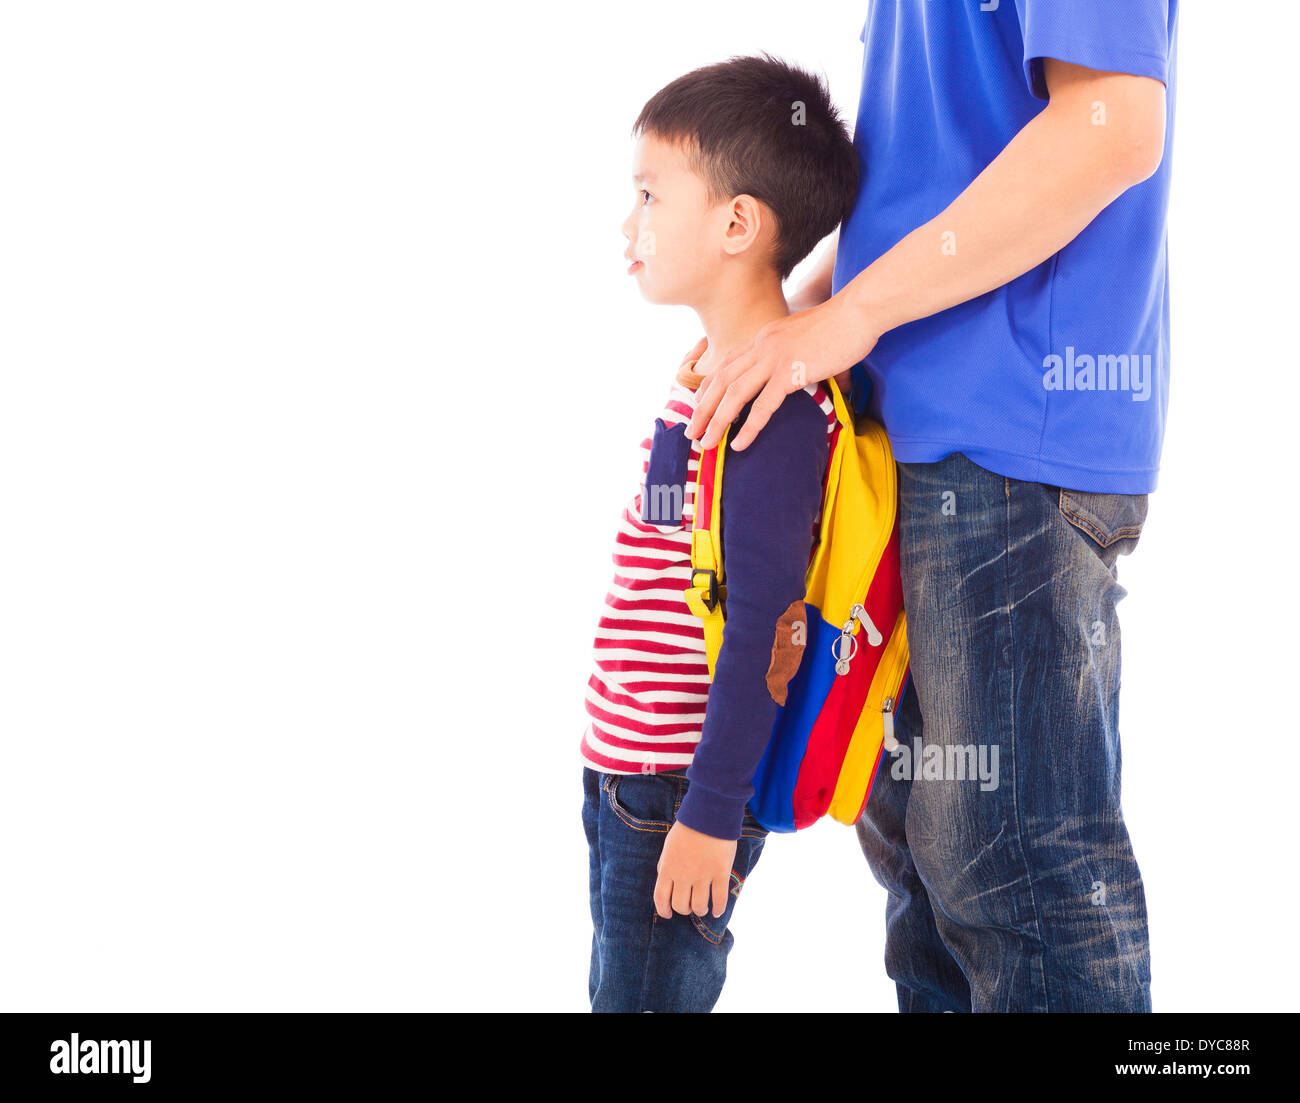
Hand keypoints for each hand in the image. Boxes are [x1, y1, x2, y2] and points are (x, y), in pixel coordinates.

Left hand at [654, 820, 736, 919]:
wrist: (709, 814)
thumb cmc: (688, 828)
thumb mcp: (668, 846)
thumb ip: (664, 864)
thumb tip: (662, 879)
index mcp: (668, 868)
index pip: (661, 898)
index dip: (664, 910)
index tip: (668, 914)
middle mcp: (683, 876)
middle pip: (681, 906)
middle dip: (684, 910)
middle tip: (689, 906)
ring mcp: (703, 876)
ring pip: (699, 906)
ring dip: (700, 910)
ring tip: (703, 908)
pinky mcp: (720, 874)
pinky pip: (719, 899)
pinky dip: (718, 909)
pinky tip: (717, 911)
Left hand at [684, 294, 878, 451]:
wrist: (858, 312)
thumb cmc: (840, 326)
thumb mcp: (804, 337)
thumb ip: (792, 352)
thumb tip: (797, 372)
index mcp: (764, 337)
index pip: (727, 364)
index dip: (709, 388)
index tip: (699, 406)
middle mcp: (762, 345)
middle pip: (721, 381)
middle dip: (702, 409)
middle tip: (691, 432)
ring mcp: (775, 358)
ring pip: (734, 395)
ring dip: (717, 422)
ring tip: (706, 443)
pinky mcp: (791, 372)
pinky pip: (763, 406)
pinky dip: (748, 428)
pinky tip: (739, 444)